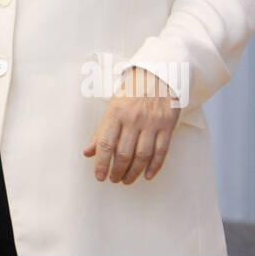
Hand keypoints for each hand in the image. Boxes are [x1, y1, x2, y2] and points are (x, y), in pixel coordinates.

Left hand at [82, 67, 180, 184]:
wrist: (159, 75)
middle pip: (123, 153)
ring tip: (127, 180)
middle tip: (113, 179)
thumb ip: (100, 130)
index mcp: (116, 112)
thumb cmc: (132, 91)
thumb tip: (88, 152)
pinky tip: (147, 175)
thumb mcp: (112, 106)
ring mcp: (152, 123)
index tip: (99, 176)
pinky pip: (161, 152)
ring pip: (142, 156)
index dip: (101, 163)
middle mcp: (133, 119)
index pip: (105, 143)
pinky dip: (154, 167)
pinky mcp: (167, 126)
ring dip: (133, 172)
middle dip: (117, 171)